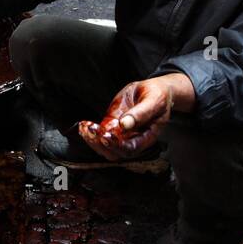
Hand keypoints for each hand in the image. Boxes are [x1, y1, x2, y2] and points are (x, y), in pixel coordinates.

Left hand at [76, 73, 193, 160]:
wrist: (154, 90)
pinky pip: (98, 136)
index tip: (106, 136)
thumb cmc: (158, 96)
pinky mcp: (111, 126)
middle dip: (100, 144)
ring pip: (104, 147)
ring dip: (92, 139)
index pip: (131, 149)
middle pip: (115, 153)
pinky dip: (89, 132)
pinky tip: (84, 124)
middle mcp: (132, 139)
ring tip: (86, 127)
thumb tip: (125, 124)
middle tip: (92, 130)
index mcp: (146, 137)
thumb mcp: (154, 101)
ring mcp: (120, 134)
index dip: (117, 146)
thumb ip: (141, 113)